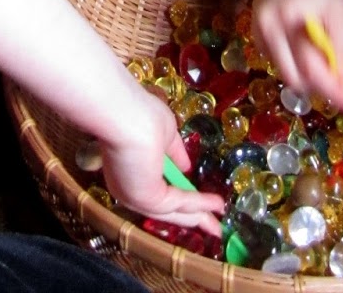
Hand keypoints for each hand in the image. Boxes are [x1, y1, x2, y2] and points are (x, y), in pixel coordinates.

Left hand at [97, 86, 223, 236]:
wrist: (125, 114)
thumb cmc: (139, 115)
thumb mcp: (163, 135)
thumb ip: (174, 155)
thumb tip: (186, 168)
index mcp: (129, 174)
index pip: (155, 192)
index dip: (176, 198)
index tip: (195, 204)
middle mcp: (131, 190)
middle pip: (166, 210)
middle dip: (191, 218)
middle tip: (212, 228)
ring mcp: (138, 197)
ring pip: (174, 211)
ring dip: (199, 216)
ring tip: (217, 226)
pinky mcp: (149, 199)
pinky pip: (180, 202)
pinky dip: (201, 204)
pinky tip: (217, 204)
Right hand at [251, 0, 342, 107]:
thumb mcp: (341, 13)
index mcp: (293, 18)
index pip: (311, 68)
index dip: (332, 90)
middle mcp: (269, 28)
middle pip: (295, 79)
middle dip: (319, 87)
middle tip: (338, 81)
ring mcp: (258, 34)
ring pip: (286, 75)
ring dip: (307, 76)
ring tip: (321, 56)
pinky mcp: (255, 38)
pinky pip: (278, 65)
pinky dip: (294, 64)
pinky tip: (302, 45)